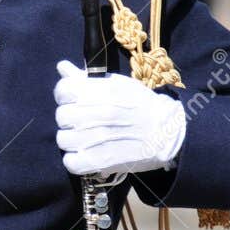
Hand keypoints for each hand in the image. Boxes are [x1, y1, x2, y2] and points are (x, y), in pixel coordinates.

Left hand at [53, 60, 185, 176]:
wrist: (167, 131)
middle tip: (83, 122)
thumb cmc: (143, 105)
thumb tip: (62, 67)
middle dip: (70, 118)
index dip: (66, 95)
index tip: (75, 100)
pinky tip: (86, 154)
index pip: (63, 90)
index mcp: (101, 92)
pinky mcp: (99, 161)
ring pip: (63, 140)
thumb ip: (86, 78)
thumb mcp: (118, 84)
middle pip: (62, 116)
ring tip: (86, 139)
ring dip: (72, 140)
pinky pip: (70, 162)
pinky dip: (76, 160)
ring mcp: (97, 139)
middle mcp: (97, 113)